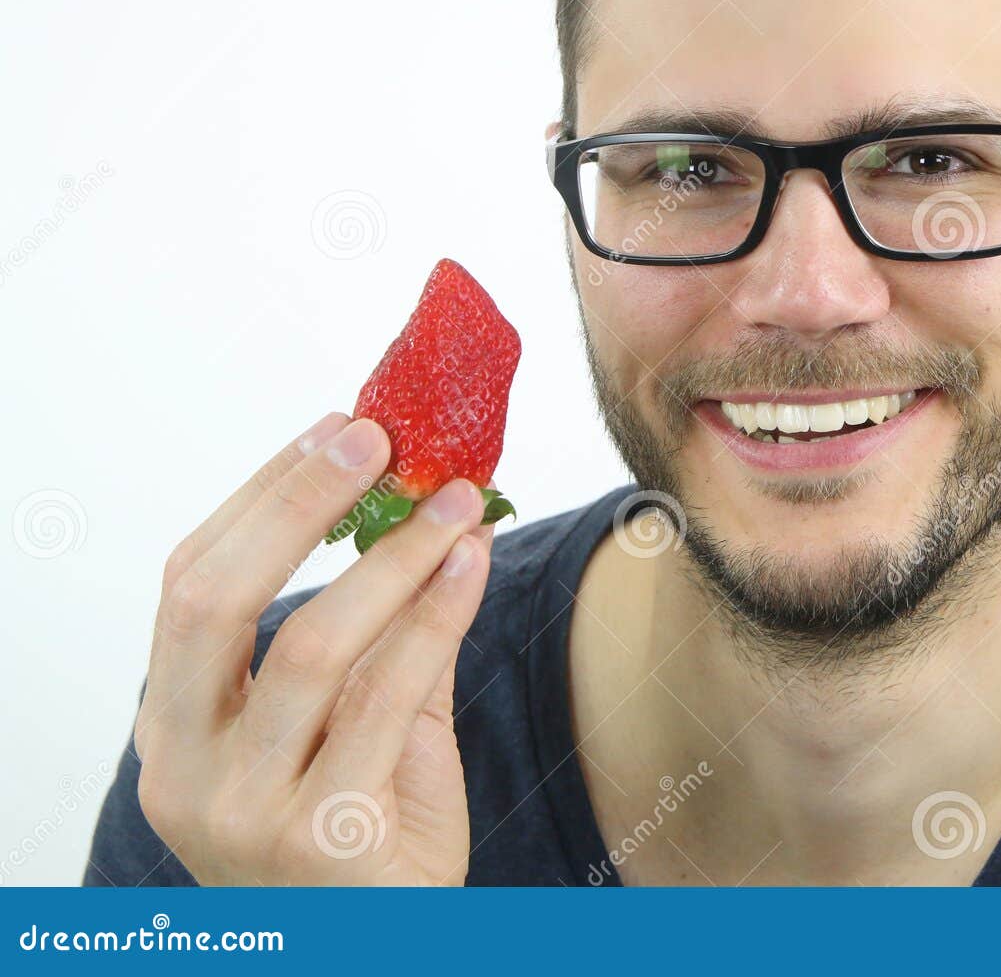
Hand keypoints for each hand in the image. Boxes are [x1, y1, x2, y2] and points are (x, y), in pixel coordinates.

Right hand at [133, 413, 490, 884]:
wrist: (382, 952)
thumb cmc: (363, 834)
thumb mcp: (345, 728)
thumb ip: (376, 633)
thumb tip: (421, 511)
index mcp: (176, 728)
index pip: (191, 585)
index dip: (260, 497)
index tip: (333, 429)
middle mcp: (188, 768)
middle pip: (215, 603)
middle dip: (295, 505)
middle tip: (375, 438)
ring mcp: (247, 810)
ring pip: (313, 648)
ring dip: (394, 558)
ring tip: (456, 502)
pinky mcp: (326, 838)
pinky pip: (389, 698)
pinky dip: (436, 616)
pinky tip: (471, 565)